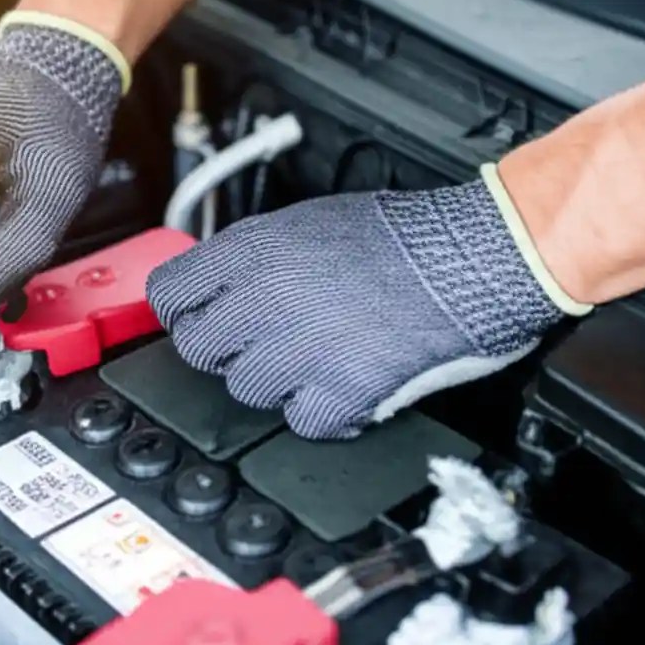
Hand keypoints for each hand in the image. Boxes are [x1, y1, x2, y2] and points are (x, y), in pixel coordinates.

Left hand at [146, 177, 578, 438]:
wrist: (475, 258)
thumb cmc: (404, 238)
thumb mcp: (310, 222)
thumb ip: (254, 257)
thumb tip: (216, 288)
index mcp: (256, 248)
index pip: (169, 294)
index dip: (182, 312)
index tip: (199, 320)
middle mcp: (267, 296)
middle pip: (198, 350)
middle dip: (228, 351)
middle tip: (264, 344)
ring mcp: (301, 347)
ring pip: (246, 390)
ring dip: (278, 382)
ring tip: (317, 358)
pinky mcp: (341, 390)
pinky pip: (301, 422)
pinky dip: (324, 412)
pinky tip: (345, 387)